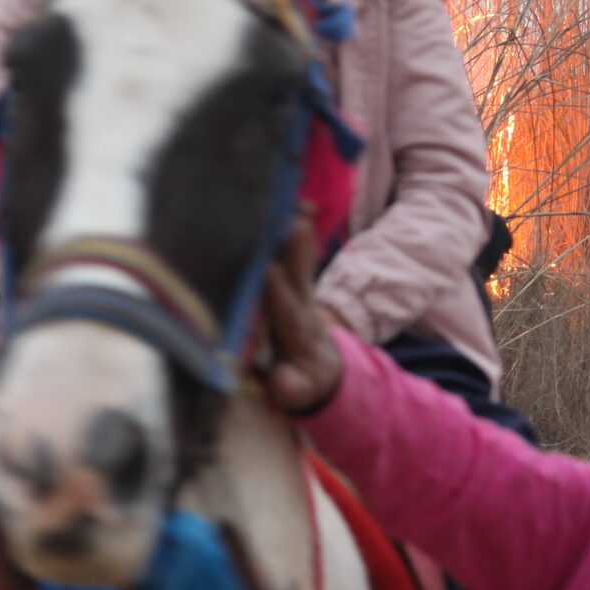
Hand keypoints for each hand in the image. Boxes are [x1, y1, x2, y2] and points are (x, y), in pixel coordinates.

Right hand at [257, 216, 342, 415]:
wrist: (319, 367)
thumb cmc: (300, 381)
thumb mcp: (297, 391)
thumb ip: (291, 388)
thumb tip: (285, 385)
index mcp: (296, 333)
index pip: (286, 310)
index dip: (278, 293)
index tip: (269, 271)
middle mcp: (301, 305)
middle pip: (299, 275)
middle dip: (294, 250)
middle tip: (292, 221)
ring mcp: (299, 289)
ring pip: (298, 256)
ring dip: (296, 229)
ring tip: (295, 201)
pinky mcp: (294, 278)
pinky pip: (294, 247)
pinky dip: (295, 223)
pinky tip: (294, 198)